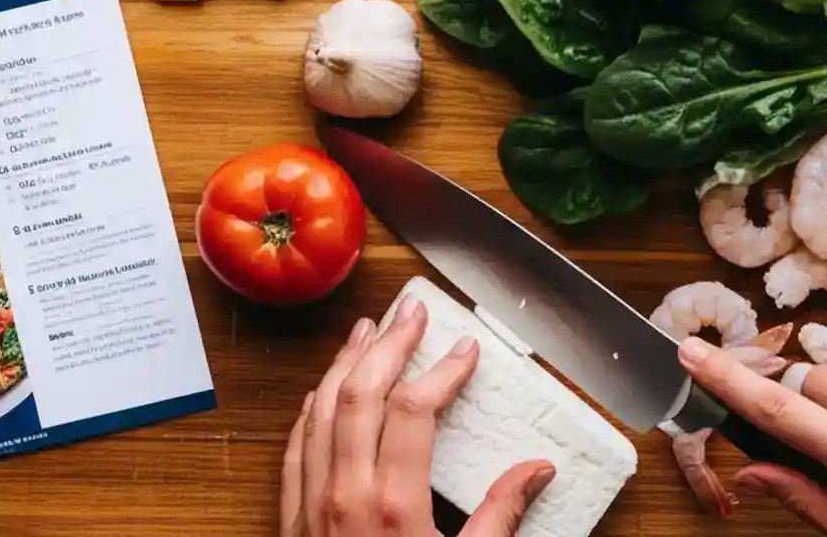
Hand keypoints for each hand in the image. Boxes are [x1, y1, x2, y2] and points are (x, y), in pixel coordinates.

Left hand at [280, 298, 555, 535]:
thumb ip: (501, 518)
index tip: (465, 350)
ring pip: (319, 410)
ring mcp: (310, 505)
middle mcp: (342, 495)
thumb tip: (536, 471)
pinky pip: (295, 446)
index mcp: (392, 506)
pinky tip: (324, 392)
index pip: (413, 410)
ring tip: (368, 331)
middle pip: (359, 393)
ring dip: (343, 364)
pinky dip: (312, 409)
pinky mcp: (291, 520)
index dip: (440, 371)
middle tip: (411, 311)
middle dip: (387, 345)